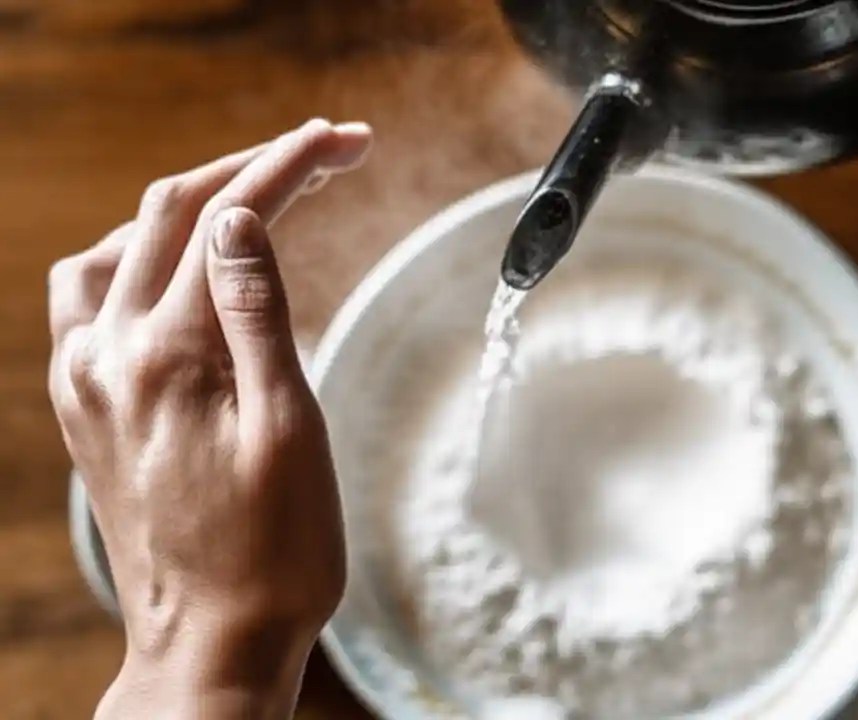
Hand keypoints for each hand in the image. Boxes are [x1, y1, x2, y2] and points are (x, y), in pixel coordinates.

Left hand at [48, 119, 372, 718]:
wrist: (210, 643)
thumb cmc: (271, 552)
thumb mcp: (289, 430)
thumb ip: (256, 315)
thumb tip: (238, 219)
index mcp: (165, 356)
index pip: (228, 221)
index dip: (291, 167)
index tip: (344, 142)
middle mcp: (105, 355)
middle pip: (168, 215)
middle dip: (251, 168)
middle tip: (325, 153)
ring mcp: (84, 379)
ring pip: (117, 247)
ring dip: (188, 207)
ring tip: (257, 196)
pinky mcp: (84, 405)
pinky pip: (88, 296)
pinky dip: (137, 256)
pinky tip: (175, 268)